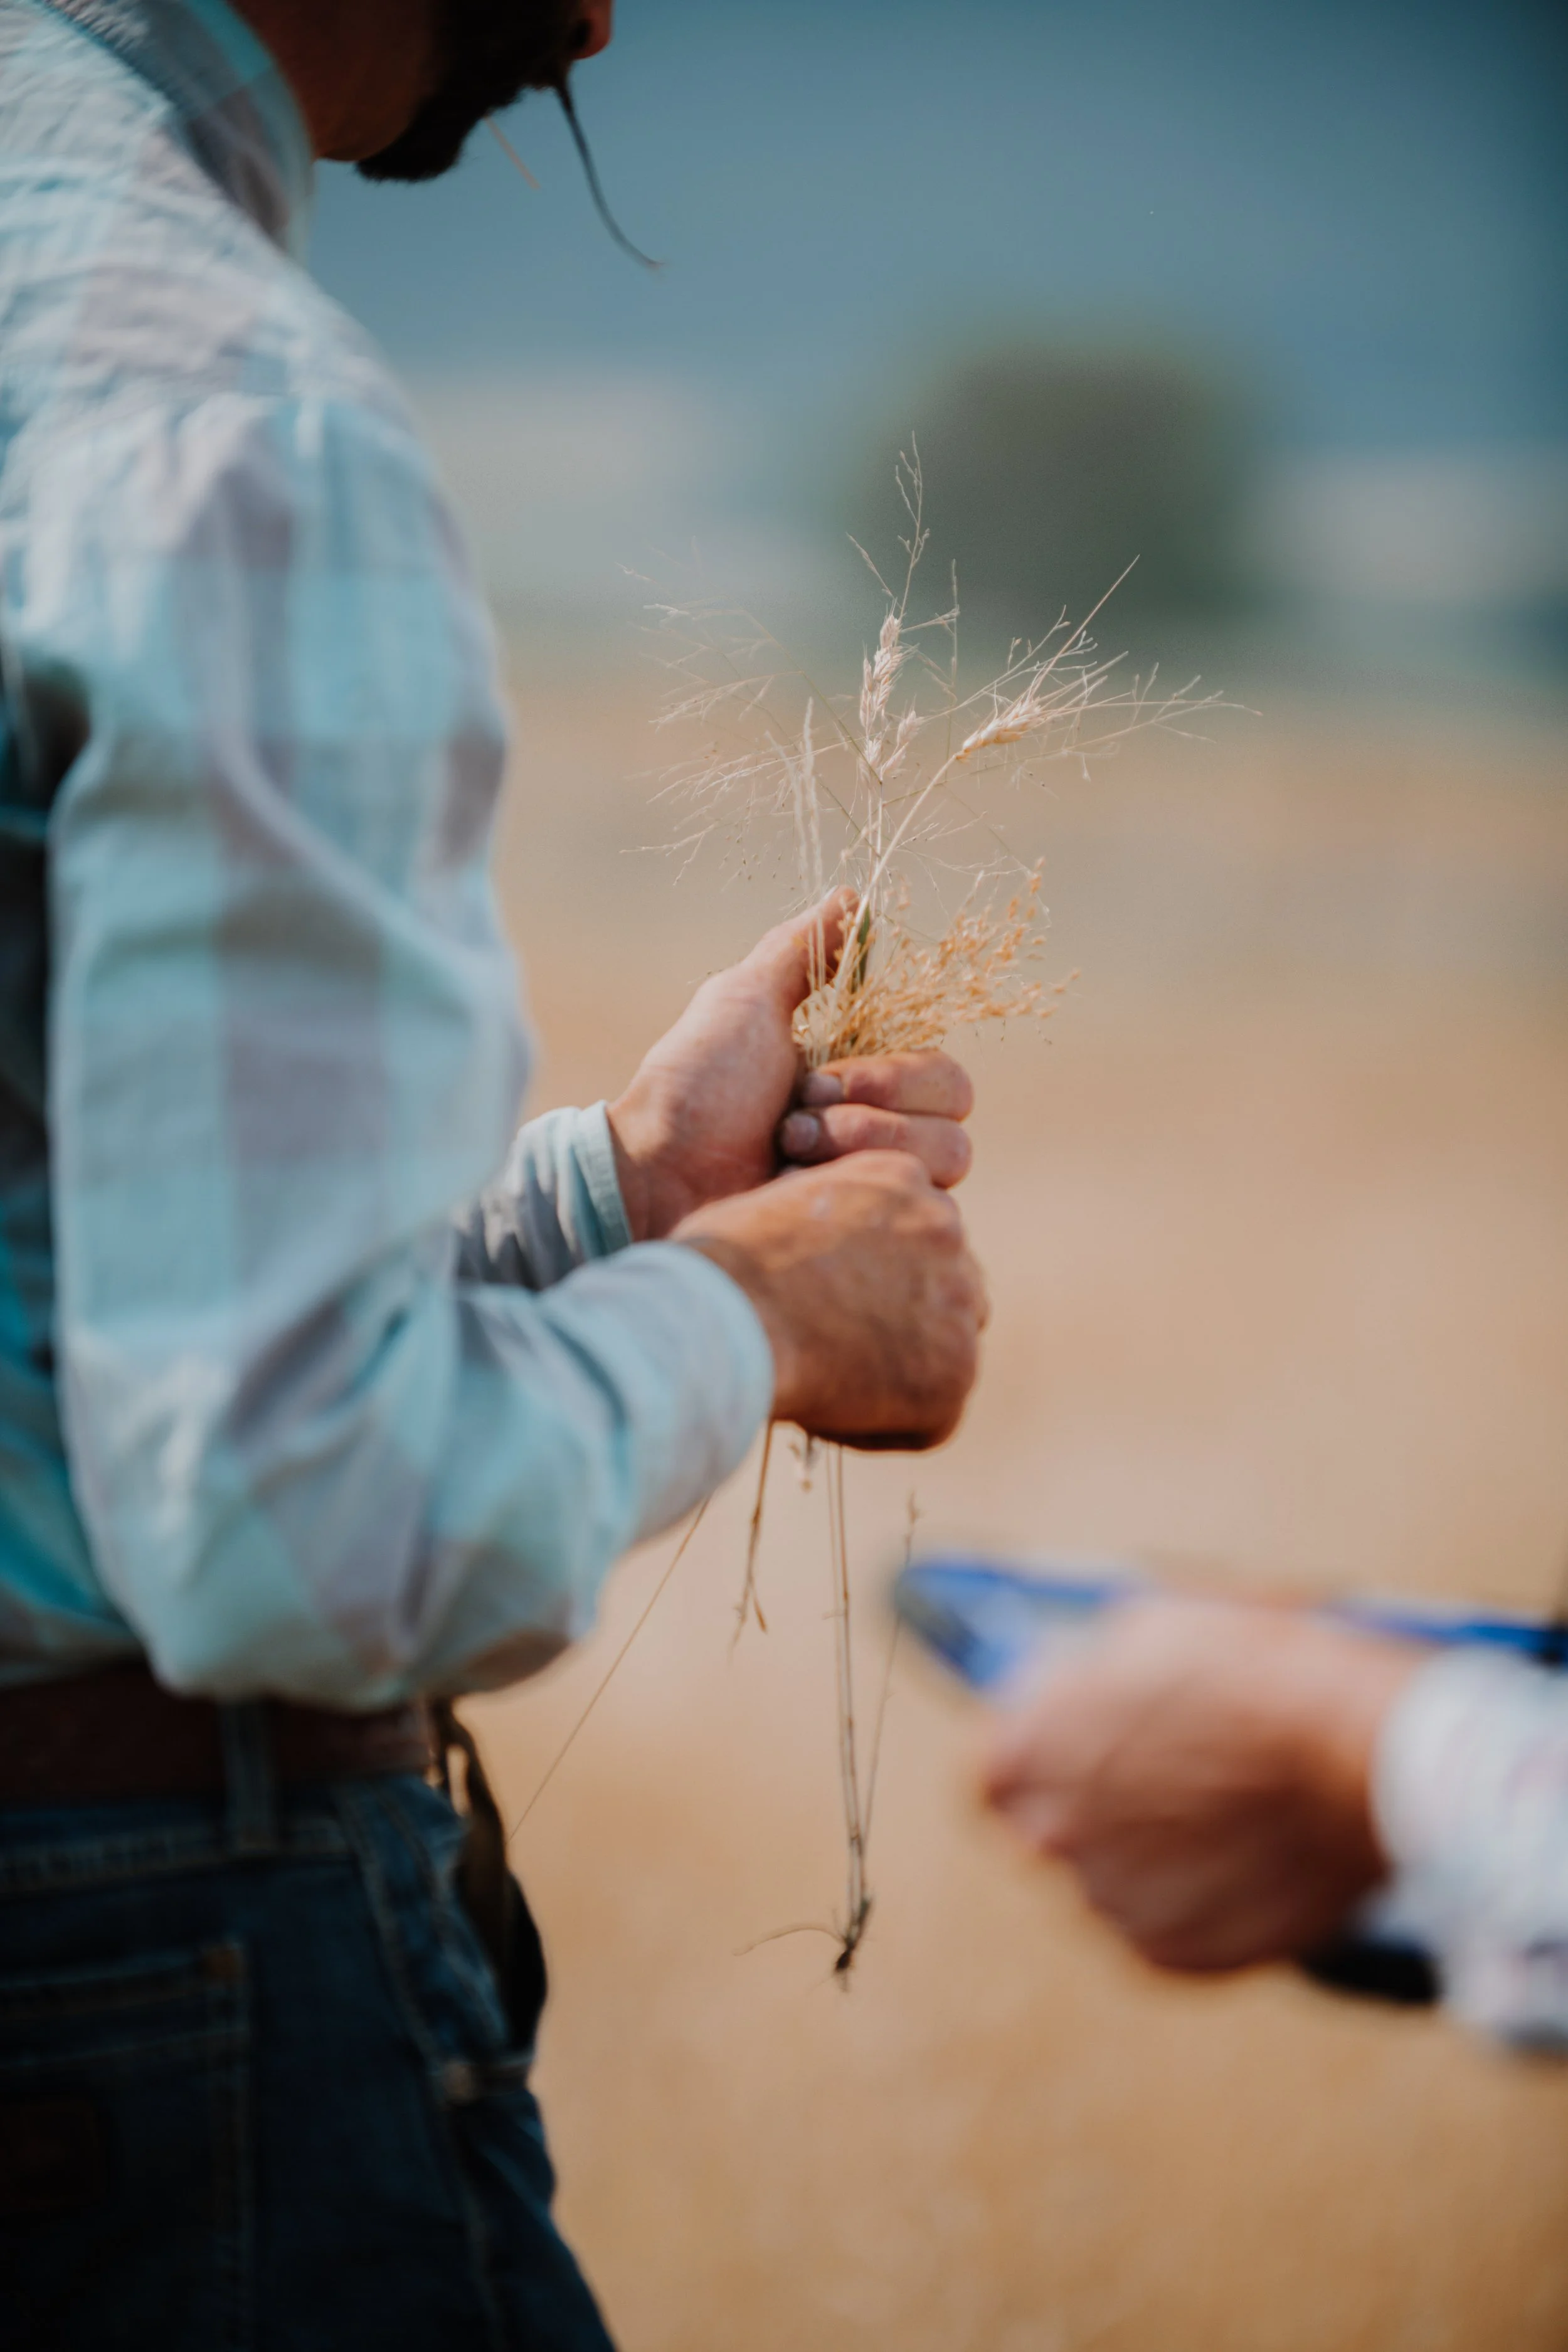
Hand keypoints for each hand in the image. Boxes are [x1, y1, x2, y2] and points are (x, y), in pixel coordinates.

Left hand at [607, 892, 972, 1241]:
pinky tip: (796, 1193)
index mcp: (867, 1081)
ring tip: (788, 1154)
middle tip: (796, 1118)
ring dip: (861, 1149)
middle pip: (955, 1119)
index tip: (816, 1074)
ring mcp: (874, 1188)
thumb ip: (801, 951)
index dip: (894, 1074)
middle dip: (874, 1115)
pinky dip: (857, 1194)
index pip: (944, 1075)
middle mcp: (883, 1135)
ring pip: (946, 1164)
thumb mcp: (744, 1002)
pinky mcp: (866, 1233)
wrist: (657, 1174)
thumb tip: (851, 895)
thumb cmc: (693, 1090)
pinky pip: (918, 1214)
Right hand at [675, 1151, 986, 1447]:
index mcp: (898, 1177)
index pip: (916, 1227)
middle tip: (843, 1347)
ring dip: (901, 1370)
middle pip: (949, 1282)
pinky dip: (884, 1425)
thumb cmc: (716, 1268)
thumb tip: (813, 1254)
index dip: (876, 1270)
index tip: (835, 1299)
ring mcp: (956, 1302)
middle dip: (906, 1316)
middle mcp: (943, 1227)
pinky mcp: (954, 1375)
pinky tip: (824, 1415)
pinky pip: (930, 1417)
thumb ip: (816, 1220)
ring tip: (828, 1385)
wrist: (726, 1319)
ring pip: (947, 1348)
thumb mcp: (772, 1205)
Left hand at [981, 1600, 1422, 1972]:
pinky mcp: (1175, 1957)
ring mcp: (1114, 1905)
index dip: (1040, 1759)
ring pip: (1113, 1882)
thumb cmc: (1265, 1674)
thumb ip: (1091, 1675)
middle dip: (1096, 1807)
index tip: (1079, 1752)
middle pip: (1051, 1830)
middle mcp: (1052, 1838)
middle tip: (1170, 1780)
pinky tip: (1245, 1858)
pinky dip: (1199, 1901)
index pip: (994, 1774)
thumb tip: (1080, 1685)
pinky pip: (1169, 1926)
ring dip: (1152, 1856)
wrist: (1368, 1758)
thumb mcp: (1154, 1627)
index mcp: (1026, 1751)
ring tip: (1227, 1815)